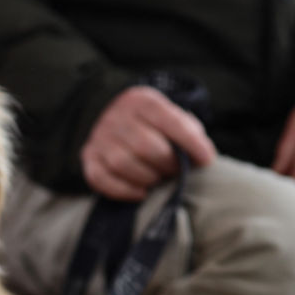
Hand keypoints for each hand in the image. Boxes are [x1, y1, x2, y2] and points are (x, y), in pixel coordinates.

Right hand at [81, 85, 216, 199]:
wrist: (109, 118)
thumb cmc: (150, 124)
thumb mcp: (169, 116)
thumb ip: (187, 131)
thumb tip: (201, 157)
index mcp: (142, 101)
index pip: (170, 121)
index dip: (191, 144)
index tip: (206, 160)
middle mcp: (116, 117)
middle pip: (146, 147)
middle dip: (168, 165)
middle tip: (177, 171)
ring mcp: (99, 138)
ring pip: (123, 164)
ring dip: (148, 178)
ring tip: (159, 178)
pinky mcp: (88, 158)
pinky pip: (103, 179)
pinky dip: (125, 190)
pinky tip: (141, 192)